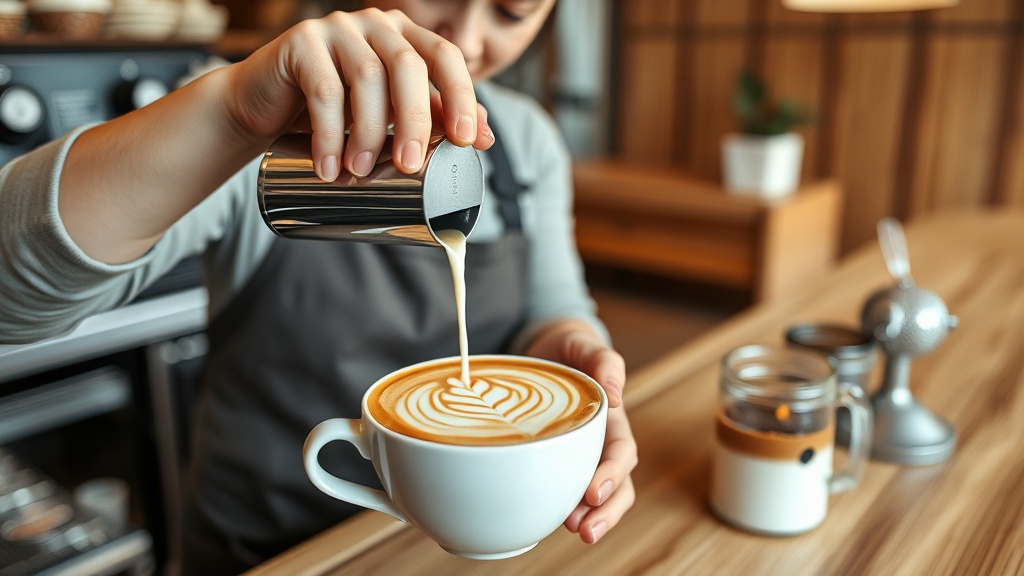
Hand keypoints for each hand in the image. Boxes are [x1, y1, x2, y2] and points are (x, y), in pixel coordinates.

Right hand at [224, 8, 493, 180]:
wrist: (266, 106)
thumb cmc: (336, 112)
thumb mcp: (390, 116)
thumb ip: (434, 119)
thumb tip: (486, 139)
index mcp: (405, 36)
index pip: (445, 56)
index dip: (461, 96)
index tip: (467, 142)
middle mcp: (375, 24)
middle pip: (408, 67)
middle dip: (414, 122)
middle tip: (409, 167)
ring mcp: (337, 28)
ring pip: (366, 78)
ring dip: (369, 133)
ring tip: (360, 173)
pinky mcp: (300, 41)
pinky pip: (323, 88)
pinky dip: (330, 134)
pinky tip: (329, 167)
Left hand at [524, 319, 637, 543]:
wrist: (549, 348)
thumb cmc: (572, 348)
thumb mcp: (587, 346)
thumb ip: (605, 363)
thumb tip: (617, 396)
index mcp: (613, 420)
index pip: (621, 453)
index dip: (612, 474)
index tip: (594, 492)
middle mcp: (601, 443)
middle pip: (616, 485)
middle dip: (606, 511)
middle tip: (586, 531)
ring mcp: (582, 455)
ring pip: (596, 495)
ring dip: (590, 517)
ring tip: (576, 532)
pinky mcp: (559, 460)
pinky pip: (567, 488)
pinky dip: (563, 506)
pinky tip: (549, 519)